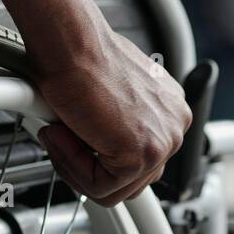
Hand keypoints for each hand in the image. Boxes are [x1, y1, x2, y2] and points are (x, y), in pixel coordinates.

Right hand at [31, 31, 191, 206]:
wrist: (72, 44)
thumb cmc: (82, 57)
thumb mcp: (108, 93)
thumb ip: (113, 124)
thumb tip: (96, 147)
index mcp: (168, 108)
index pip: (142, 159)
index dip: (101, 157)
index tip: (75, 142)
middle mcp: (173, 124)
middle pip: (132, 179)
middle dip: (90, 167)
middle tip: (62, 141)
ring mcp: (163, 141)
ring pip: (116, 189)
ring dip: (77, 168)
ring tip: (59, 136)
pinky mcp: (142, 153)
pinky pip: (101, 188)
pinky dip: (72, 166)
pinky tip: (63, 135)